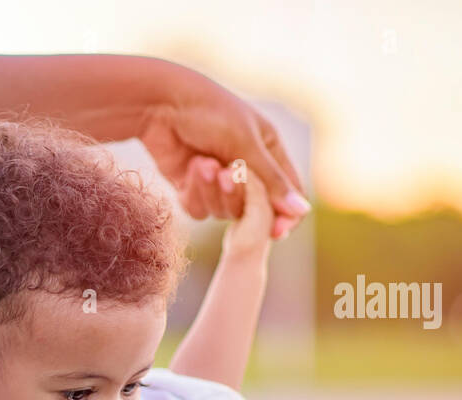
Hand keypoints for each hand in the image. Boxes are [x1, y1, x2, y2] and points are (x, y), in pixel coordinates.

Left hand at [139, 66, 309, 238]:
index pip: (287, 192)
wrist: (160, 104)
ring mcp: (216, 178)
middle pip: (253, 208)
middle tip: (225, 173)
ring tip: (202, 163)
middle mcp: (245, 166)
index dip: (285, 214)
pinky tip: (189, 166)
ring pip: (223, 211)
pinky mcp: (190, 186)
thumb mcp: (246, 144)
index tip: (276, 232)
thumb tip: (302, 211)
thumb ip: (273, 181)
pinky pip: (199, 209)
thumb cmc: (209, 112)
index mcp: (268, 149)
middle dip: (237, 194)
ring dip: (212, 190)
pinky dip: (194, 192)